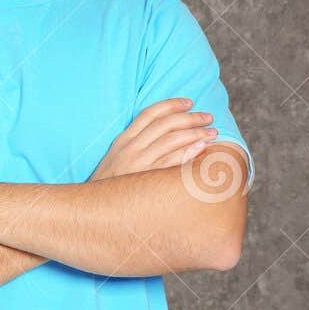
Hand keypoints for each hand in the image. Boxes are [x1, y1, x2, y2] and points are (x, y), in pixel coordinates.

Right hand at [91, 97, 216, 180]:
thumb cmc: (111, 184)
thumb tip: (163, 135)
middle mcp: (131, 148)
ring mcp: (139, 163)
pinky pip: (171, 162)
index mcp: (124, 140)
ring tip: (212, 133)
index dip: (171, 104)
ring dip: (195, 133)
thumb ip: (135, 144)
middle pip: (165, 124)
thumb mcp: (117, 157)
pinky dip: (188, 153)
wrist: (96, 207)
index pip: (150, 114)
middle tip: (208, 117)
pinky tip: (202, 148)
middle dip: (190, 118)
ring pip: (172, 140)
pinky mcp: (146, 178)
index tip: (189, 102)